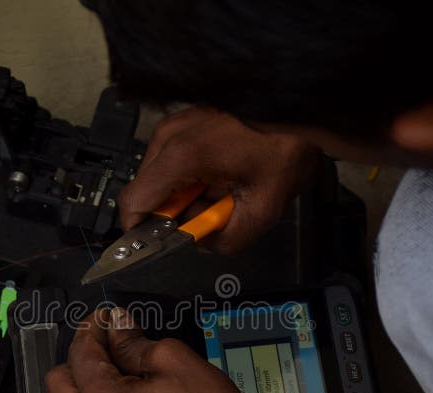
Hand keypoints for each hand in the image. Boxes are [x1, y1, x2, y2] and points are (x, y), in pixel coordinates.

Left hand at [45, 308, 306, 392]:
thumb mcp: (175, 362)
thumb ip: (135, 342)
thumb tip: (117, 327)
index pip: (79, 353)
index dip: (92, 327)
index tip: (108, 316)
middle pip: (60, 381)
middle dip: (82, 355)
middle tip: (114, 342)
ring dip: (89, 381)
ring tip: (127, 368)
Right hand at [120, 107, 319, 253]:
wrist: (298, 109)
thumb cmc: (286, 146)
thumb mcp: (263, 211)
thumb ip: (224, 241)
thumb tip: (199, 244)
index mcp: (183, 155)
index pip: (133, 203)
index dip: (141, 230)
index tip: (157, 241)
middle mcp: (171, 135)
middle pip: (145, 193)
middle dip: (173, 212)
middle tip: (210, 211)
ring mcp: (176, 124)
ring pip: (159, 179)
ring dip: (184, 195)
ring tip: (220, 189)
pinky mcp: (183, 122)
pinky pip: (171, 162)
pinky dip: (191, 177)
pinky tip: (219, 174)